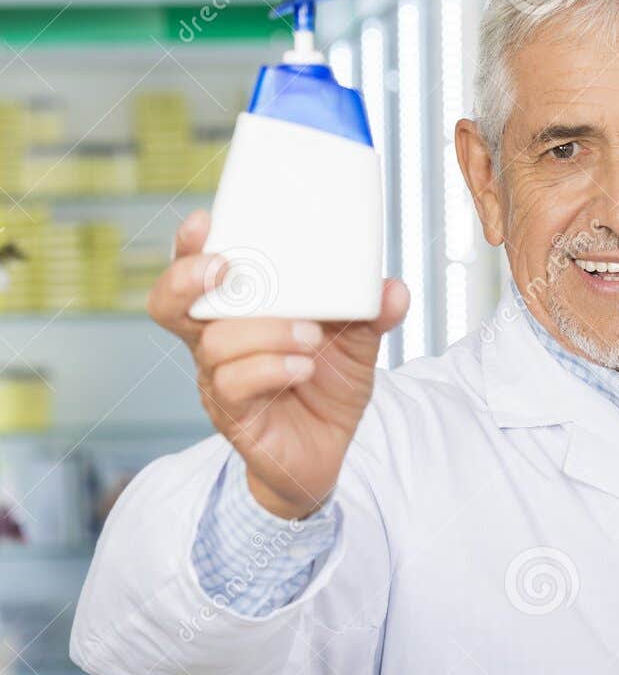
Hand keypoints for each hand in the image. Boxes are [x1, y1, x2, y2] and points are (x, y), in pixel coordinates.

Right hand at [150, 210, 408, 517]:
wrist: (327, 454)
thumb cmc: (327, 388)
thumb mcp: (356, 344)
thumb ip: (371, 314)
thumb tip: (393, 288)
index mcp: (236, 314)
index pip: (194, 273)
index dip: (188, 247)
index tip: (206, 221)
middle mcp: (216, 344)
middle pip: (169, 305)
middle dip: (189, 279)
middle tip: (226, 267)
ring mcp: (219, 381)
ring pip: (214, 345)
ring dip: (264, 332)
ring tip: (309, 337)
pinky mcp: (235, 417)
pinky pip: (234, 386)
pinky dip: (271, 369)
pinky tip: (303, 368)